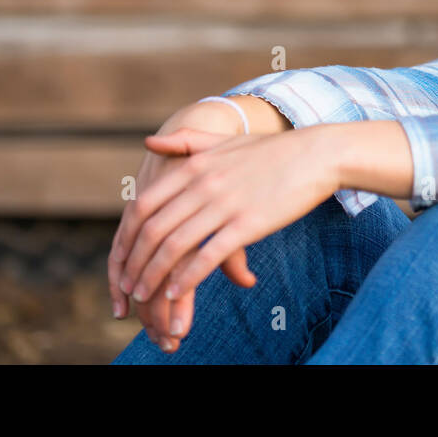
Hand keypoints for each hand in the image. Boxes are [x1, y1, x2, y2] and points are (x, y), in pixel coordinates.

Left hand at [109, 100, 255, 351]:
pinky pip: (208, 256)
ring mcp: (224, 204)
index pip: (143, 205)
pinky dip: (187, 278)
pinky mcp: (247, 223)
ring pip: (175, 246)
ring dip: (154, 276)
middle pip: (153, 230)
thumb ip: (185, 142)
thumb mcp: (224, 140)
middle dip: (135, 263)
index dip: (127, 237)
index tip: (121, 259)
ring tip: (145, 296)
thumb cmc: (272, 151)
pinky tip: (177, 292)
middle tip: (128, 287)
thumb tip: (148, 142)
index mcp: (193, 165)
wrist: (316, 154)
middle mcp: (203, 184)